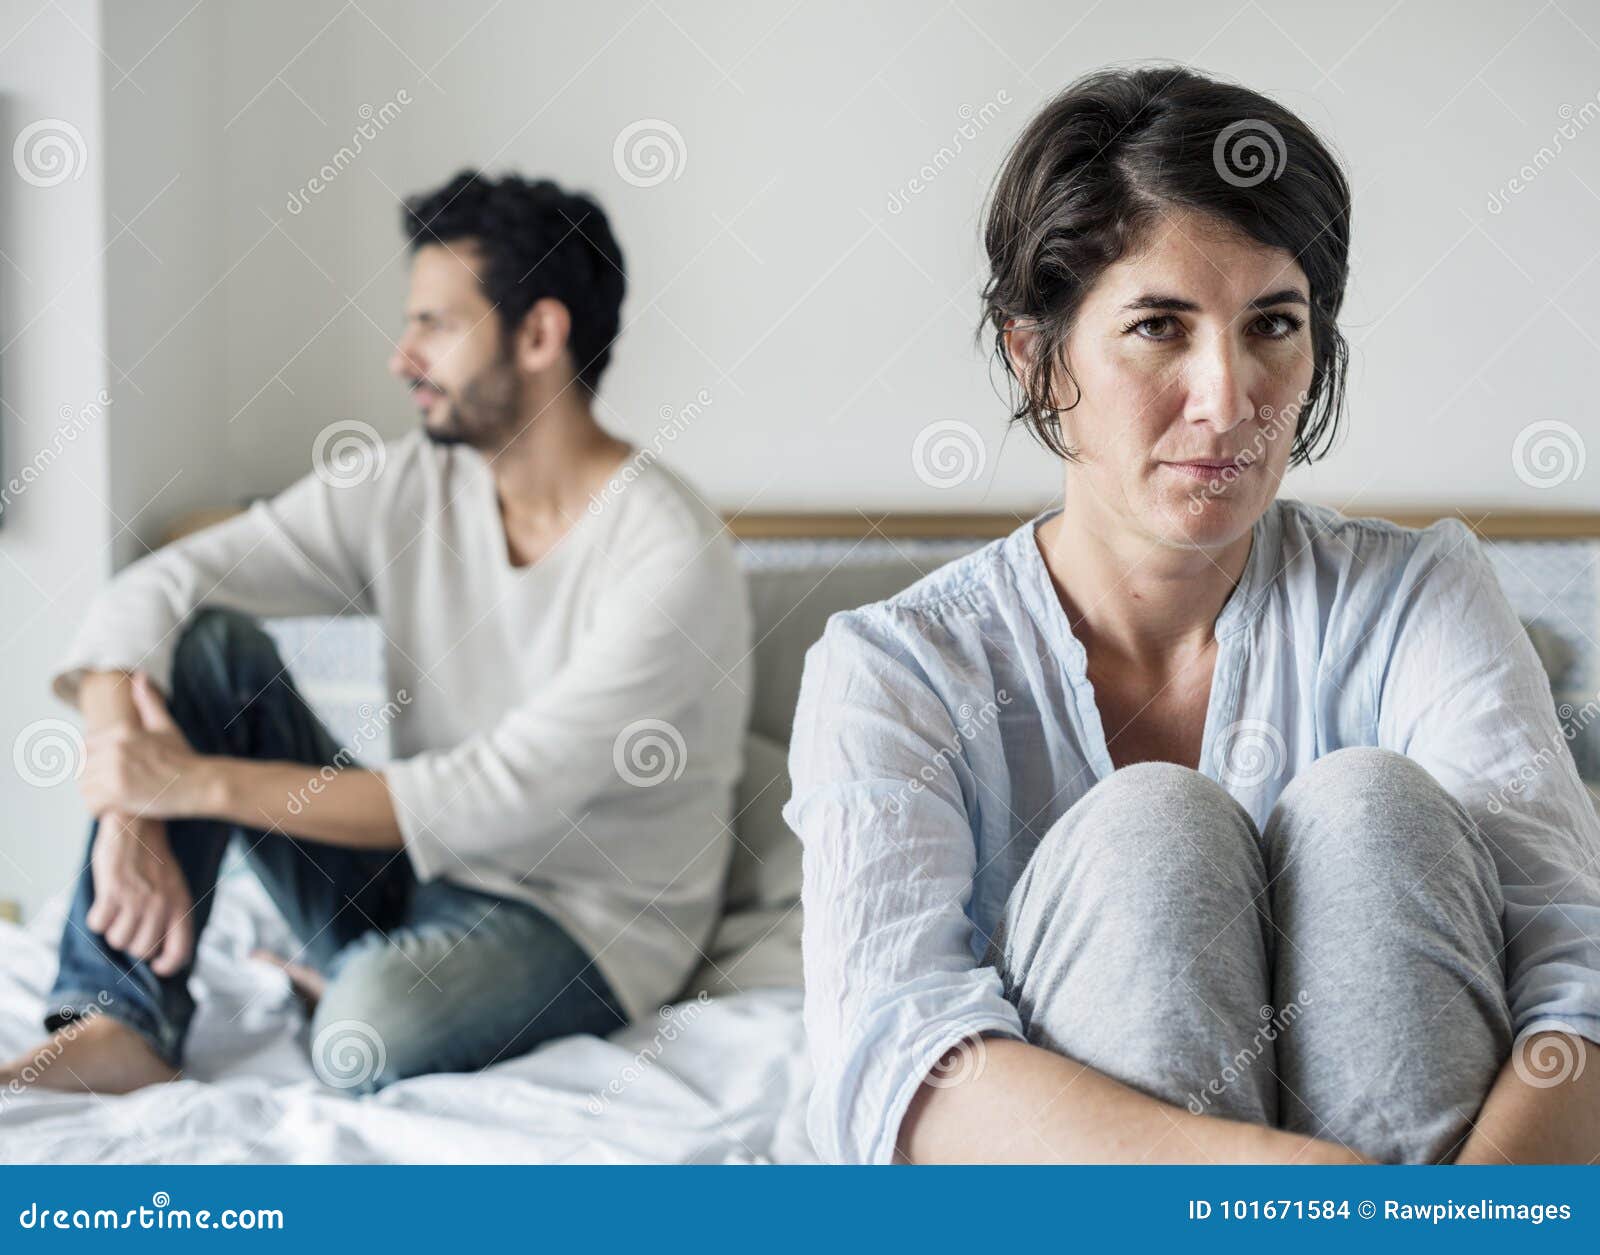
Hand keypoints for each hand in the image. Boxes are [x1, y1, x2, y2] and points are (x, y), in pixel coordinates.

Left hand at [80, 673, 203, 817]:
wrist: (201, 783)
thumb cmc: (184, 757)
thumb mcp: (165, 725)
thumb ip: (148, 702)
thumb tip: (140, 676)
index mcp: (121, 731)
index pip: (85, 747)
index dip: (96, 761)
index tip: (114, 771)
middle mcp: (114, 748)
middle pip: (81, 768)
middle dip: (94, 779)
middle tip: (115, 788)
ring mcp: (114, 770)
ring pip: (84, 788)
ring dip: (96, 796)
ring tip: (119, 798)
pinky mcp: (117, 793)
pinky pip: (91, 805)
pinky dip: (101, 810)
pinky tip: (120, 808)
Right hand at [87, 811, 194, 975]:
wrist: (138, 827)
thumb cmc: (154, 861)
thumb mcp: (175, 888)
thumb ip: (171, 916)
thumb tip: (161, 952)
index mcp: (180, 905)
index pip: (179, 951)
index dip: (167, 966)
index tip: (156, 967)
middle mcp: (161, 905)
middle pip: (142, 951)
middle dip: (133, 944)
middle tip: (130, 925)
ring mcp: (136, 899)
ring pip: (118, 941)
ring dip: (113, 930)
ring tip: (118, 911)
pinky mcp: (112, 891)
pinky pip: (98, 926)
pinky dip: (96, 919)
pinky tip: (104, 904)